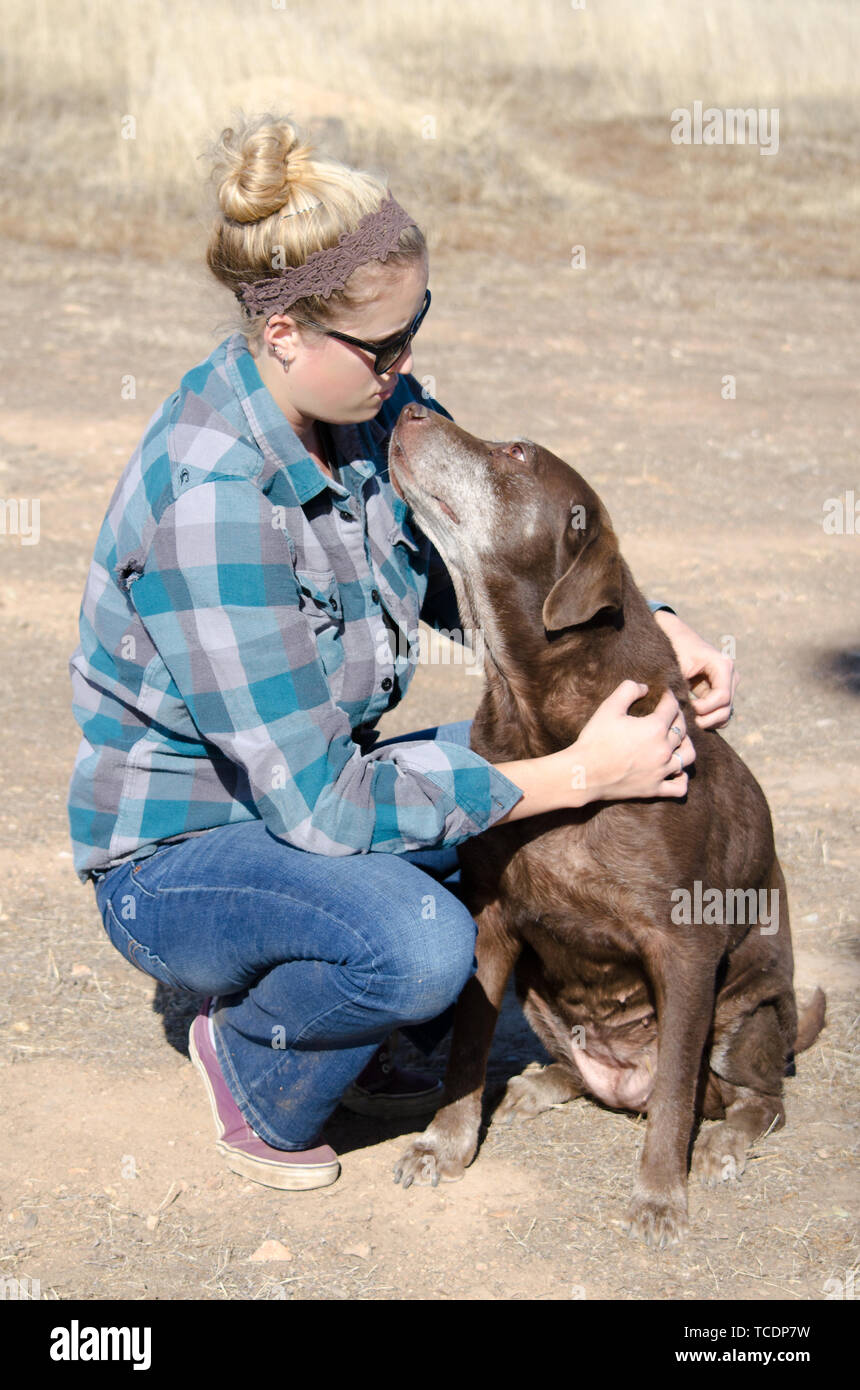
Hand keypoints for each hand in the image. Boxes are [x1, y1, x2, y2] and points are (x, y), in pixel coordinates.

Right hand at [568, 680, 695, 802]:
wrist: (583, 773)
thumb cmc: (595, 739)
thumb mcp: (609, 707)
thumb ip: (628, 690)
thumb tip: (644, 687)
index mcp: (655, 728)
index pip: (672, 707)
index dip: (669, 696)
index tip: (664, 693)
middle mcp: (663, 750)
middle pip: (682, 729)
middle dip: (678, 716)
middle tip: (669, 713)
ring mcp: (661, 771)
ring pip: (688, 756)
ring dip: (686, 744)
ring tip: (678, 740)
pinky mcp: (654, 789)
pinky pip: (679, 787)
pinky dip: (682, 778)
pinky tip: (676, 771)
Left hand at [652, 610, 737, 729]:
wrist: (674, 636)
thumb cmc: (674, 648)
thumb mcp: (677, 666)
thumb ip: (682, 689)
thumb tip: (682, 714)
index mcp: (723, 665)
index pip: (722, 697)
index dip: (705, 708)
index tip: (686, 707)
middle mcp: (730, 674)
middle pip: (726, 708)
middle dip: (707, 718)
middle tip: (687, 719)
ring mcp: (728, 683)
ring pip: (725, 713)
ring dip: (708, 721)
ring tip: (689, 719)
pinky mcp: (720, 690)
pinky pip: (720, 712)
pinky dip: (709, 718)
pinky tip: (692, 716)